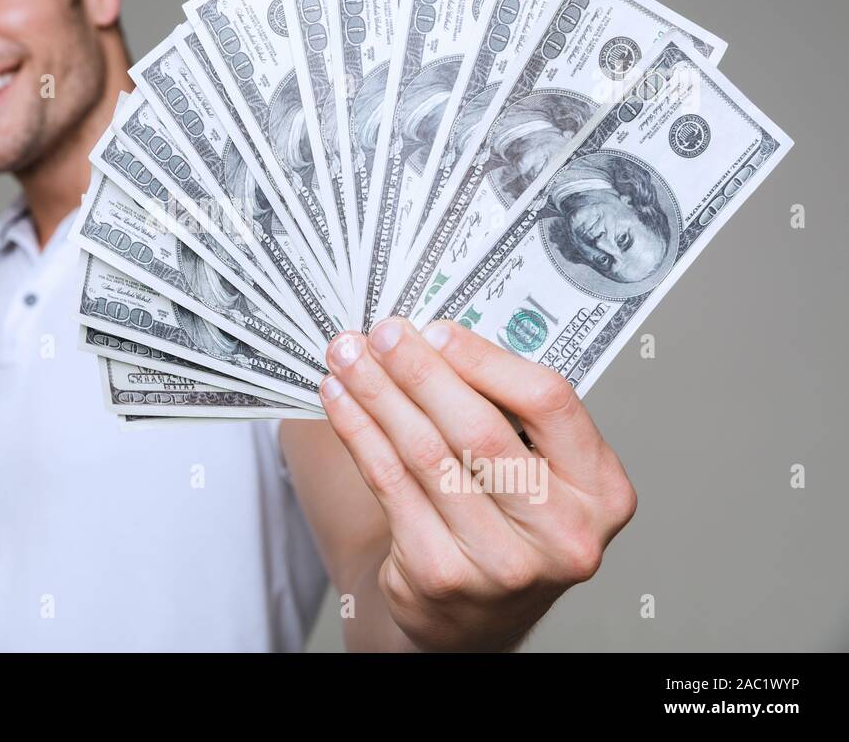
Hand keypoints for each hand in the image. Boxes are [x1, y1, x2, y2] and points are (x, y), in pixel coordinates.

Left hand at [320, 317, 636, 651]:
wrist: (474, 615)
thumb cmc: (507, 519)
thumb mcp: (539, 469)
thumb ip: (508, 411)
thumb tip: (433, 336)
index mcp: (602, 490)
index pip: (548, 401)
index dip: (484, 358)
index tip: (436, 329)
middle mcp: (563, 533)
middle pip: (479, 429)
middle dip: (420, 370)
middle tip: (380, 332)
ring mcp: (502, 563)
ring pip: (425, 454)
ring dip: (377, 395)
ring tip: (348, 357)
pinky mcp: (441, 576)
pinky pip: (389, 484)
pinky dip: (359, 433)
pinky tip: (340, 402)